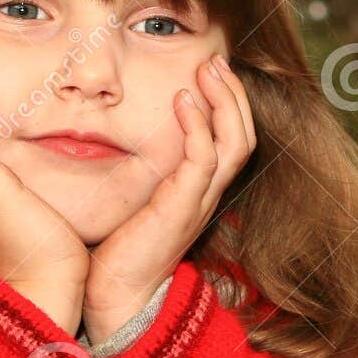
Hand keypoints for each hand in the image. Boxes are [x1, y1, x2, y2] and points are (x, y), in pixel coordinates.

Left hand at [83, 53, 255, 341]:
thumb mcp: (134, 201)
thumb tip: (113, 135)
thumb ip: (140, 171)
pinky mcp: (182, 208)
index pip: (231, 140)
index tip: (209, 72)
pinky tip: (182, 102)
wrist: (115, 296)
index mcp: (198, 192)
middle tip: (215, 61)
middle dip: (233, 94)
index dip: (227, 104)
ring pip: (234, 144)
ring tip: (208, 71)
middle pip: (243, 136)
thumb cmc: (117, 251)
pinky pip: (204, 160)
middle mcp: (206, 195)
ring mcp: (198, 202)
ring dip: (224, 102)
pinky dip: (198, 127)